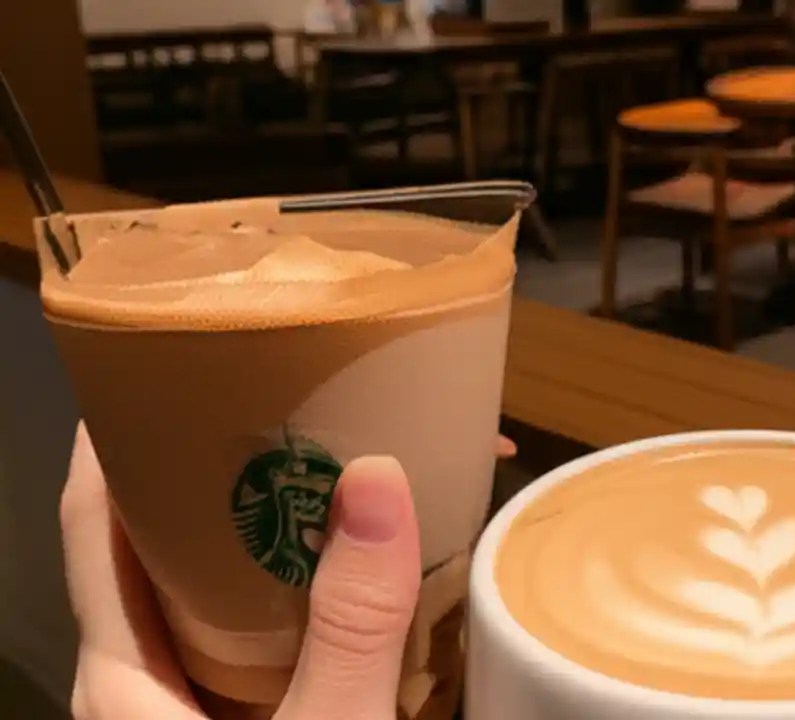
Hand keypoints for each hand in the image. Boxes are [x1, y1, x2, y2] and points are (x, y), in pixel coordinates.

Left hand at [62, 424, 514, 719]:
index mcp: (124, 675)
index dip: (115, 427)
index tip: (165, 344)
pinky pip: (281, 630)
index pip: (94, 518)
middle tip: (310, 385)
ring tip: (365, 453)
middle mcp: (152, 678)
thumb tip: (374, 478)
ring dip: (294, 518)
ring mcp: (206, 705)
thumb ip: (348, 631)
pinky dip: (328, 582)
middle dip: (234, 457)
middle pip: (171, 536)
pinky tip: (389, 562)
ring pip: (233, 583)